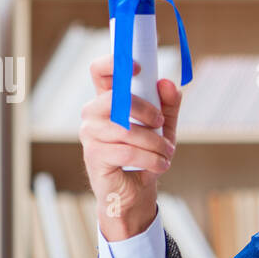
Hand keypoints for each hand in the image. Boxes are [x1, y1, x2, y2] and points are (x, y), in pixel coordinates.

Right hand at [81, 55, 180, 240]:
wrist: (134, 193)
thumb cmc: (145, 155)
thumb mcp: (164, 128)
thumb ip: (168, 105)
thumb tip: (167, 84)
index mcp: (108, 101)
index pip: (99, 71)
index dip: (114, 63)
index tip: (138, 69)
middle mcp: (93, 114)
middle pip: (116, 98)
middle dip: (146, 110)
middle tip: (161, 124)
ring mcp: (90, 135)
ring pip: (125, 130)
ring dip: (154, 142)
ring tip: (166, 153)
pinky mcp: (94, 156)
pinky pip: (127, 152)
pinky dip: (150, 159)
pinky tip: (160, 165)